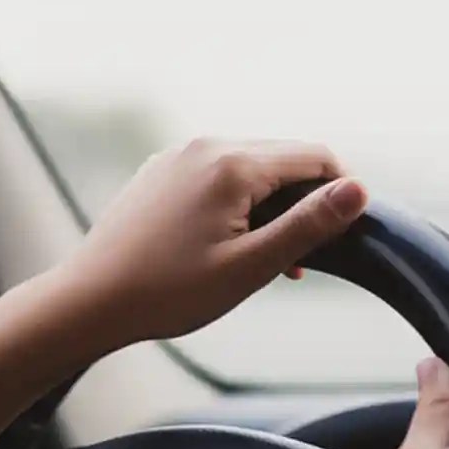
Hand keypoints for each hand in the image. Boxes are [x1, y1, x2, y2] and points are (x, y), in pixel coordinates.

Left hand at [49, 138, 366, 354]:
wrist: (88, 302)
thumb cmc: (168, 291)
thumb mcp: (251, 265)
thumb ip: (308, 224)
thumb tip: (360, 189)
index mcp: (232, 163)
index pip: (316, 157)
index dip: (342, 193)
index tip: (346, 236)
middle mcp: (205, 146)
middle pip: (284, 159)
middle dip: (304, 202)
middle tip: (303, 260)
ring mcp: (178, 156)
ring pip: (251, 169)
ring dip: (272, 207)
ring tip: (266, 262)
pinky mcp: (161, 173)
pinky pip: (217, 176)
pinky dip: (238, 204)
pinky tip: (229, 247)